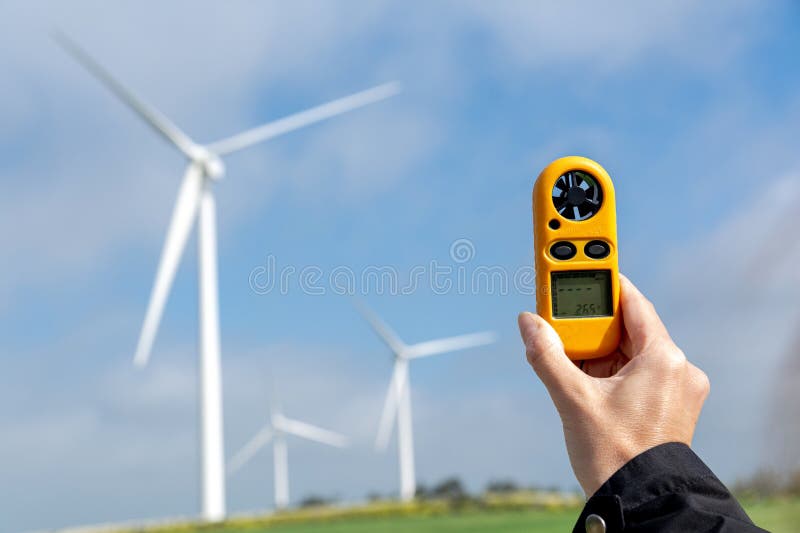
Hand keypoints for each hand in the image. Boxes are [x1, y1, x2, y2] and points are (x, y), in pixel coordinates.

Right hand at [518, 275, 709, 495]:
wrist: (641, 503)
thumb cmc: (614, 454)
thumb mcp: (572, 399)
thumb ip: (547, 355)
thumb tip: (528, 322)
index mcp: (665, 359)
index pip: (633, 303)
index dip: (604, 285)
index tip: (582, 269)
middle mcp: (680, 370)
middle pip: (630, 330)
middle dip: (594, 325)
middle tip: (563, 320)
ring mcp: (679, 391)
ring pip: (634, 354)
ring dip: (601, 352)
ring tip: (569, 356)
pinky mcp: (673, 409)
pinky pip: (640, 376)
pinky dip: (614, 371)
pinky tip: (588, 380)